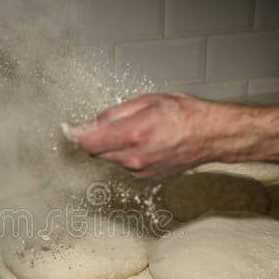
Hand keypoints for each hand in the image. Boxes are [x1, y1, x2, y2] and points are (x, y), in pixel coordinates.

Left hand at [63, 93, 216, 178]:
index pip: (88, 142)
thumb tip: (91, 122)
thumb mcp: (146, 100)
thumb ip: (114, 114)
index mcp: (131, 135)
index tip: (67, 128)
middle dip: (98, 137)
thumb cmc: (185, 114)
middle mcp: (133, 158)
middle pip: (97, 151)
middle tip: (114, 122)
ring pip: (111, 158)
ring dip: (115, 145)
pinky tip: (147, 142)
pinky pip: (126, 164)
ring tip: (140, 130)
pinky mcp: (146, 177)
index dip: (75, 133)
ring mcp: (140, 170)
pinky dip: (129, 153)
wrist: (211, 135)